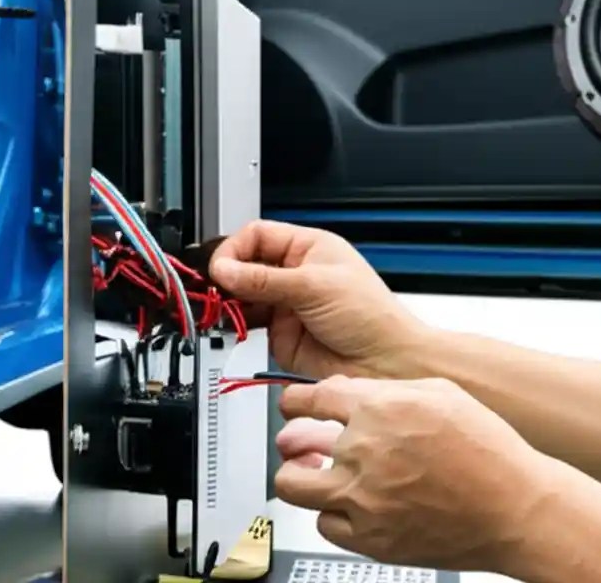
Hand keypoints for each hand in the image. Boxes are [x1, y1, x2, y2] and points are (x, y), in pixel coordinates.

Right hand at [208, 220, 426, 379]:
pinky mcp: (280, 333)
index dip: (235, 249)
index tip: (222, 267)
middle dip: (228, 274)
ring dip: (228, 300)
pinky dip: (235, 322)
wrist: (385, 364)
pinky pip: (248, 322)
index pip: (257, 236)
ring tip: (221, 306)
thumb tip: (225, 270)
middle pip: (245, 264)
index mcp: (308, 248)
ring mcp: (286, 304)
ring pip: (242, 294)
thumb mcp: (314, 287)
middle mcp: (294, 273)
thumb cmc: (371, 317)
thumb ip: (264, 280)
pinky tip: (232, 323)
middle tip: (215, 287)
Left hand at [275, 376, 558, 572]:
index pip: (308, 399)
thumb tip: (344, 391)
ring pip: (293, 486)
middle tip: (299, 443)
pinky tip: (348, 505)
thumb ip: (384, 388)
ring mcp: (363, 498)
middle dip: (292, 440)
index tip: (294, 407)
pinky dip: (332, 514)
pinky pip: (325, 524)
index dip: (295, 402)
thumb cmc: (488, 451)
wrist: (516, 509)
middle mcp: (362, 452)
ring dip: (298, 477)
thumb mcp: (440, 393)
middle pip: (291, 441)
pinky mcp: (370, 538)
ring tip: (312, 476)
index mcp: (378, 409)